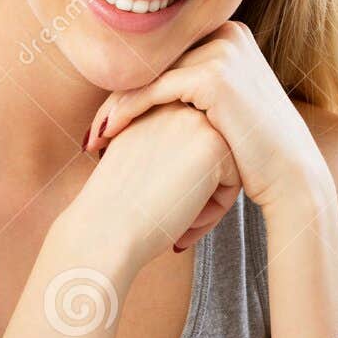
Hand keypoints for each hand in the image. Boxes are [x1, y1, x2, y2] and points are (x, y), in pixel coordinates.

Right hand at [71, 102, 239, 270]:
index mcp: (147, 108)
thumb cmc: (111, 208)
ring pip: (222, 165)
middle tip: (178, 221)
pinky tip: (188, 222)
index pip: (184, 144)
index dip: (176, 179)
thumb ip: (161, 150)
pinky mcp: (213, 145)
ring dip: (208, 200)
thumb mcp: (132, 162)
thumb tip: (191, 164)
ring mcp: (194, 122)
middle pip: (206, 152)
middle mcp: (172, 107)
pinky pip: (233, 180)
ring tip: (182, 224)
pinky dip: (216, 209)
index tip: (157, 206)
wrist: (104, 230)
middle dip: (197, 189)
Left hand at [85, 22, 325, 219]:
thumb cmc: (257, 151)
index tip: (105, 120)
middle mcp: (228, 33)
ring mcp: (222, 51)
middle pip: (155, 63)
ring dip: (114, 108)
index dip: (133, 87)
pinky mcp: (214, 74)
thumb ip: (196, 91)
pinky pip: (153, 91)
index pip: (167, 57)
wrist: (291, 175)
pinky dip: (125, 113)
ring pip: (149, 77)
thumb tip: (159, 93)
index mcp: (229, 35)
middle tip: (92, 132)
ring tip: (92, 138)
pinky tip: (106, 136)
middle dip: (118, 96)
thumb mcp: (226, 110)